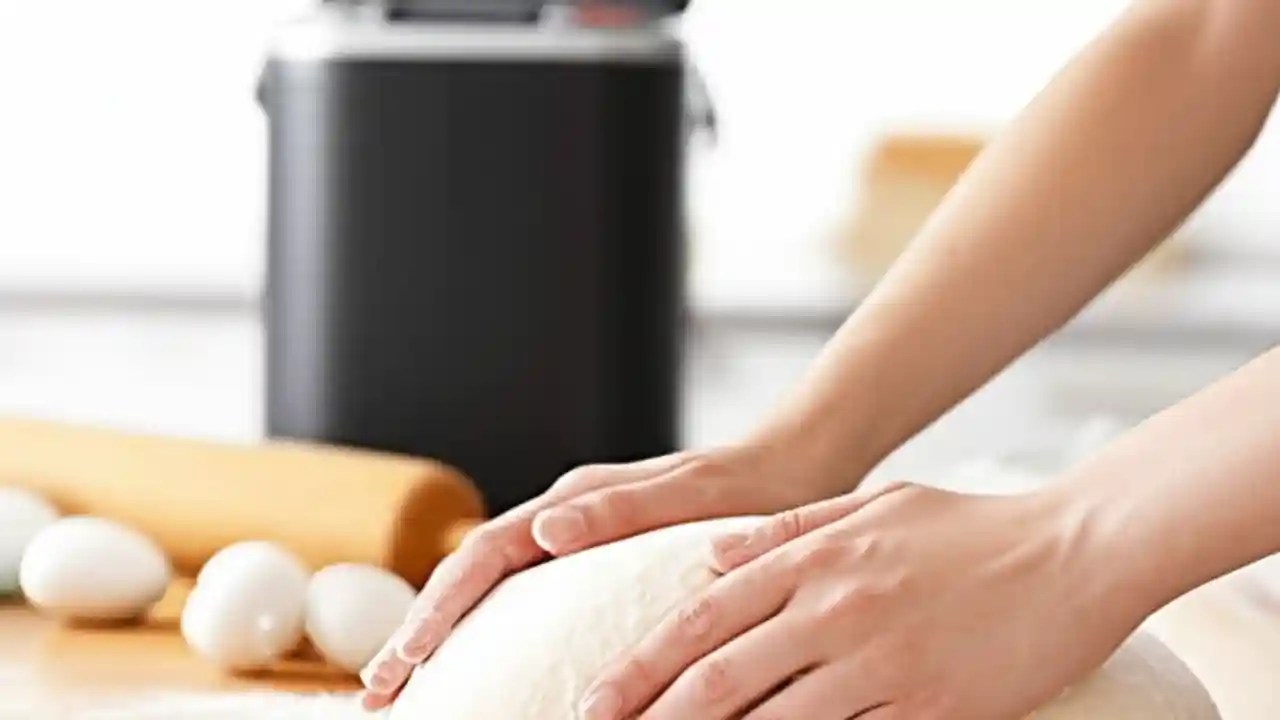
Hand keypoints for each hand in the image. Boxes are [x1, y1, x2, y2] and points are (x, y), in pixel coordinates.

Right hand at [361, 437, 857, 710]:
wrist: (790, 470)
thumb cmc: (741, 486)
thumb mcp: (685, 494)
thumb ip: (616, 509)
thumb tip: (541, 527)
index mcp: (574, 502)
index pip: (483, 556)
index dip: (437, 609)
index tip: (403, 661)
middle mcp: (565, 519)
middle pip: (472, 578)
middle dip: (423, 633)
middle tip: (385, 694)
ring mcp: (579, 542)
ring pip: (494, 591)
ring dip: (451, 636)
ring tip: (418, 688)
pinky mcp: (600, 564)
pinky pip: (531, 600)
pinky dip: (496, 633)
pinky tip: (491, 669)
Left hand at [579, 483, 1155, 719]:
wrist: (1074, 550)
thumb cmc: (970, 527)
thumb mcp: (872, 506)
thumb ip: (785, 530)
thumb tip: (707, 556)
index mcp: (815, 558)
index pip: (704, 616)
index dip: (643, 662)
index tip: (596, 697)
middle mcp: (835, 608)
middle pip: (721, 673)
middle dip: (653, 713)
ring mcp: (882, 661)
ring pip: (774, 719)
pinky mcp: (930, 706)